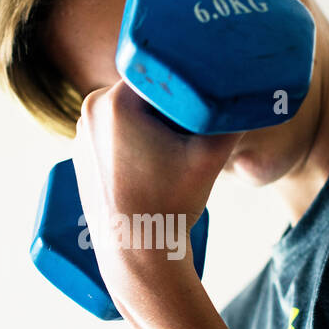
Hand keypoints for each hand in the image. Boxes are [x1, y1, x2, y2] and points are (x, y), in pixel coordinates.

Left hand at [71, 79, 236, 310]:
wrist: (137, 254)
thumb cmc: (172, 204)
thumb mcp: (212, 156)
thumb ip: (230, 117)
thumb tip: (248, 92)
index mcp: (114, 101)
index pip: (160, 74)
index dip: (187, 84)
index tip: (205, 101)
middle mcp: (88, 110)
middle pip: (144, 93)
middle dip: (171, 107)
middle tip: (193, 131)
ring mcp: (80, 133)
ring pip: (130, 113)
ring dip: (154, 124)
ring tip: (174, 152)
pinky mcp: (81, 155)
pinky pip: (115, 133)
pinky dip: (136, 141)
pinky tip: (154, 164)